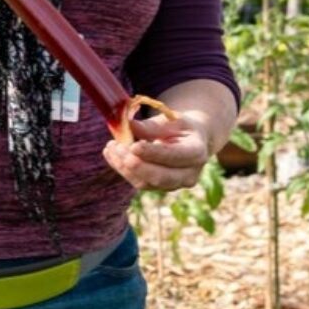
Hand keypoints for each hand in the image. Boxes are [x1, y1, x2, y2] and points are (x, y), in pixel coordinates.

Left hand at [101, 111, 215, 191]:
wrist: (189, 140)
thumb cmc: (179, 127)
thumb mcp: (171, 120)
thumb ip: (152, 126)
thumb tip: (129, 125)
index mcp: (197, 152)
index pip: (176, 156)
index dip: (154, 153)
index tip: (134, 146)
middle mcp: (189, 174)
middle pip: (161, 177)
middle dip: (137, 165)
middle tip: (118, 148)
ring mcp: (173, 184)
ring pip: (146, 183)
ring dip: (124, 167)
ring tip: (111, 147)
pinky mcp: (158, 188)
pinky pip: (138, 182)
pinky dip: (122, 169)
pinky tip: (111, 154)